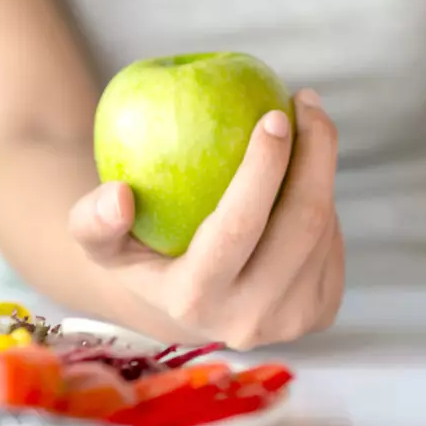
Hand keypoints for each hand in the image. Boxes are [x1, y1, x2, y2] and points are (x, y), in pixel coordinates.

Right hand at [68, 89, 344, 349]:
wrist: (190, 308)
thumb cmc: (144, 255)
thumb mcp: (104, 244)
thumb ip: (92, 221)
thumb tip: (117, 195)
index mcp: (193, 301)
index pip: (238, 227)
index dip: (263, 168)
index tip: (274, 115)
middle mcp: (248, 320)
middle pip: (301, 224)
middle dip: (316, 153)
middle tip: (306, 104)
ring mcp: (291, 321)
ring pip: (323, 229)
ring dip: (321, 170)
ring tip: (307, 127)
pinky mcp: (320, 313)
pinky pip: (333, 242)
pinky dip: (324, 199)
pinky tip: (307, 172)